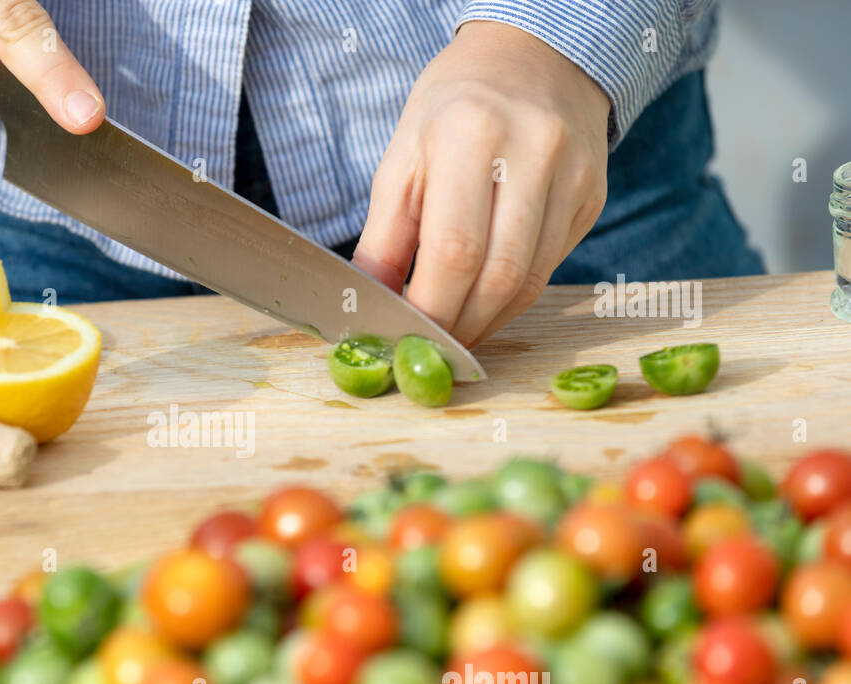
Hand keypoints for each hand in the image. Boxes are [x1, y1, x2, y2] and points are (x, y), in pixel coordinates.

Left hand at [353, 21, 610, 345]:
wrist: (534, 57)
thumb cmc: (454, 108)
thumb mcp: (403, 157)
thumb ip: (384, 236)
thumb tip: (368, 305)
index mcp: (472, 132)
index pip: (454, 250)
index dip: (429, 309)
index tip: (404, 338)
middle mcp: (534, 151)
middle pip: (499, 275)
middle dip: (459, 326)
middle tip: (428, 349)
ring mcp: (574, 176)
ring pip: (531, 281)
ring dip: (487, 322)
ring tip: (453, 334)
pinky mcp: (592, 197)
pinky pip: (550, 267)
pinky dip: (511, 297)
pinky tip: (484, 302)